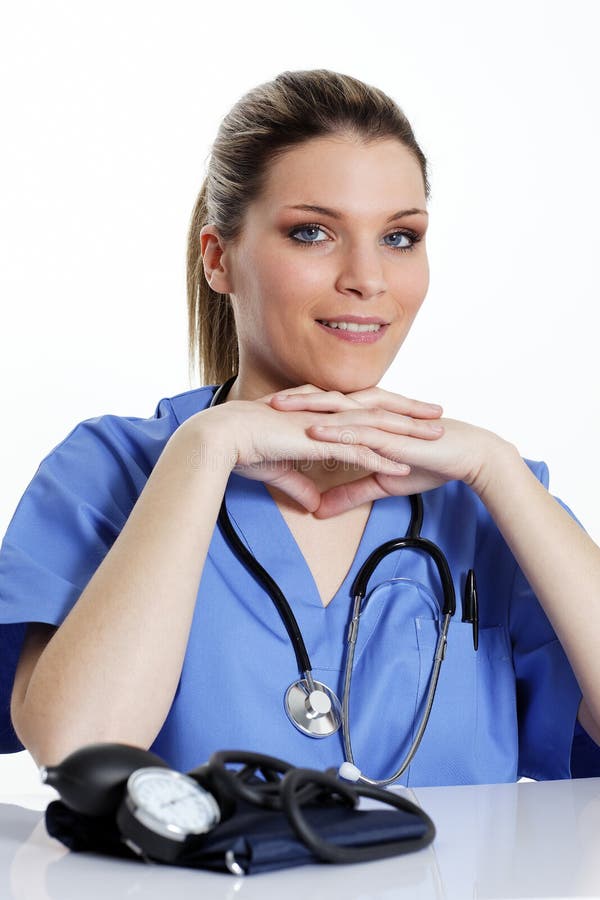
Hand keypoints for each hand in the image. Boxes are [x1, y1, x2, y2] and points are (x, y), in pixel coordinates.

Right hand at [187, 383, 432, 512]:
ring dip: (407, 434)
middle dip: (410, 414)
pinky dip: (382, 459)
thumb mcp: (279, 471)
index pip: (362, 412)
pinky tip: (404, 466)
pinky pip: (357, 451)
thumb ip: (300, 485)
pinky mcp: (317, 441)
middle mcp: (326, 415)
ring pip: (375, 427)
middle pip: (378, 411)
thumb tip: (314, 504)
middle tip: (438, 416)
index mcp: (318, 416)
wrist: (220, 438)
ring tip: (435, 438)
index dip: (388, 413)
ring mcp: (324, 426)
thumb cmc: (242, 448)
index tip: (411, 416)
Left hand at [268, 387, 512, 517]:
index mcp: (367, 418)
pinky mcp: (394, 433)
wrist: (466, 457)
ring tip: (277, 407)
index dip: (296, 408)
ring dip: (306, 407)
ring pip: (338, 409)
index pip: (325, 408)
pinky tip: (315, 430)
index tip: (265, 413)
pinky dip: (336, 429)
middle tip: (259, 402)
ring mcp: (382, 420)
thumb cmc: (427, 463)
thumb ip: (349, 494)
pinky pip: (361, 430)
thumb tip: (319, 511)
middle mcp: (371, 413)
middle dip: (292, 400)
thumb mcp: (380, 482)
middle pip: (324, 400)